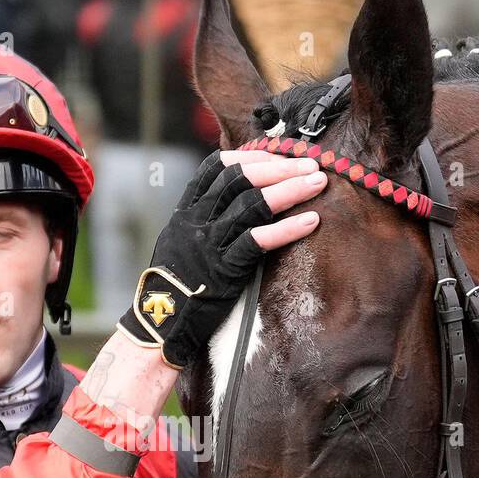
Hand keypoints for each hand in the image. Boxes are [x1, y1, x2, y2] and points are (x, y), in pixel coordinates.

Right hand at [117, 147, 326, 368]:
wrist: (161, 322)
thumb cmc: (177, 284)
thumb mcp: (182, 242)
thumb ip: (205, 219)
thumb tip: (238, 200)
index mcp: (187, 211)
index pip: (216, 168)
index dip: (251, 157)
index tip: (278, 154)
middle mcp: (197, 221)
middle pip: (240, 179)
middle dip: (278, 167)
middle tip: (309, 164)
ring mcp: (210, 243)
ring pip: (252, 205)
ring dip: (289, 190)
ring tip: (317, 183)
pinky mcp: (224, 269)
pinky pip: (259, 241)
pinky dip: (287, 229)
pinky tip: (310, 220)